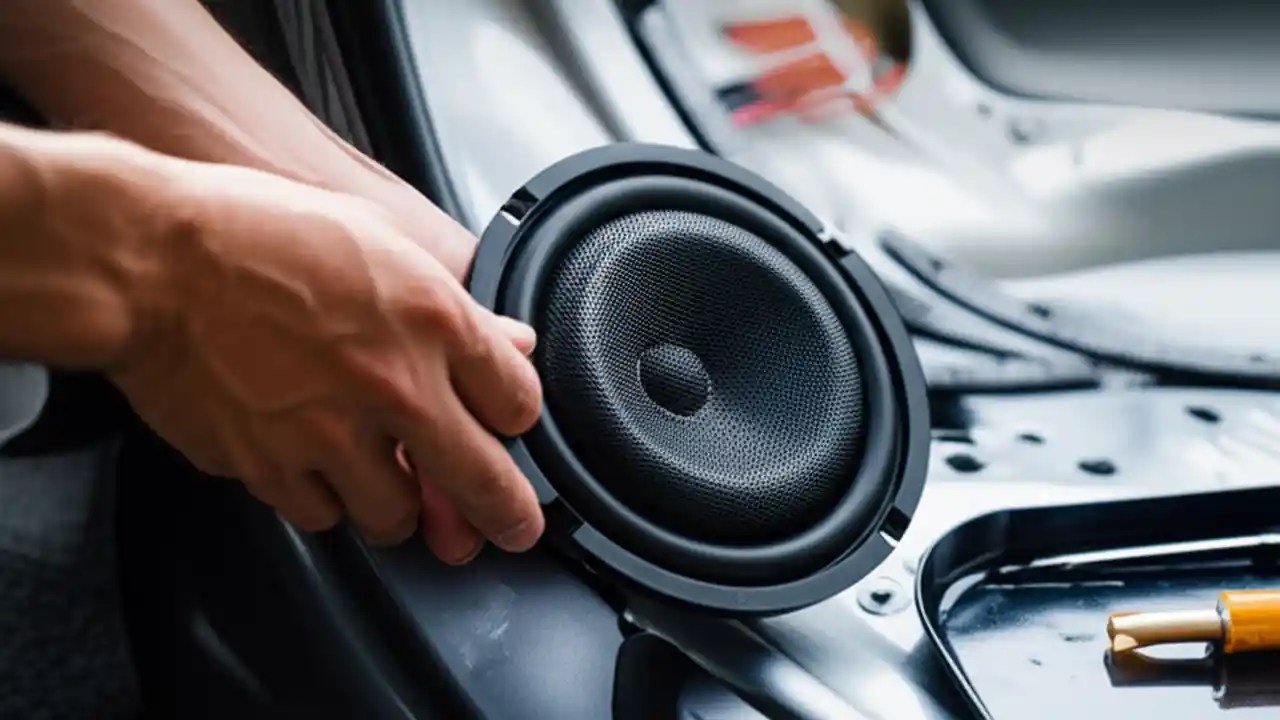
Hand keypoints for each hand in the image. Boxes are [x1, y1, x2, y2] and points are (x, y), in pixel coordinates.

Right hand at [109, 157, 544, 561]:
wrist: (150, 261)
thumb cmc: (256, 233)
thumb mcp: (378, 237)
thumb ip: (452, 299)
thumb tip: (511, 338)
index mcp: (433, 320)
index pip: (518, 402)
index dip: (517, 419)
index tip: (508, 427)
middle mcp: (395, 386)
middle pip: (485, 483)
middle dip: (509, 516)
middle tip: (513, 530)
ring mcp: (332, 435)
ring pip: (394, 516)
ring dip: (397, 507)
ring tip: (386, 486)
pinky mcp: (271, 467)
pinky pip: (320, 515)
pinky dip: (324, 502)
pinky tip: (317, 472)